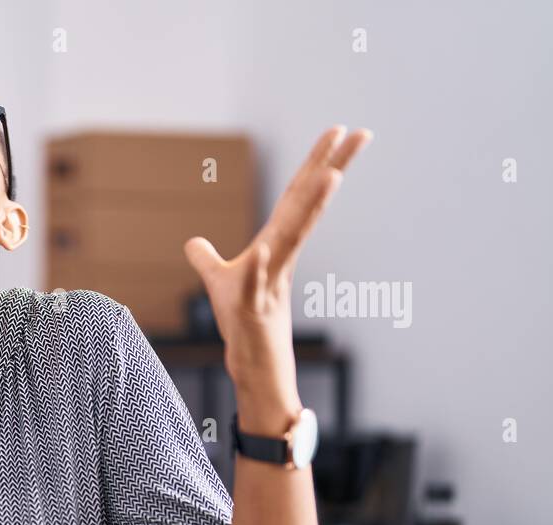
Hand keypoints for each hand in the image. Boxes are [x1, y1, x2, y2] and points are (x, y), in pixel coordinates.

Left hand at [184, 126, 370, 433]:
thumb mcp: (218, 282)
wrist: (253, 364)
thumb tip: (193, 242)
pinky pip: (258, 277)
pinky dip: (261, 263)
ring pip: (292, 234)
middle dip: (332, 166)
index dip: (316, 162)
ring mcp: (270, 276)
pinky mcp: (254, 302)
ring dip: (311, 205)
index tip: (338, 131)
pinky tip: (259, 252)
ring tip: (332, 173)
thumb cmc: (242, 323)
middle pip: (306, 203)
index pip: (296, 196)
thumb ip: (206, 259)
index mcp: (274, 243)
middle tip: (359, 133)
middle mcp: (279, 254)